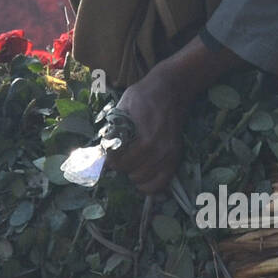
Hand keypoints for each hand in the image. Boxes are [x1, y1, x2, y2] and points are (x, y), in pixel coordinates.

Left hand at [109, 34, 244, 194]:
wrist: (171, 90)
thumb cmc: (143, 97)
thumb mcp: (122, 109)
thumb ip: (113, 131)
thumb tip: (101, 151)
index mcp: (144, 138)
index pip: (118, 161)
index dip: (109, 158)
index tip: (108, 153)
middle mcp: (158, 151)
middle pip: (130, 173)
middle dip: (122, 167)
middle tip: (119, 158)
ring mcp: (169, 156)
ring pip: (144, 181)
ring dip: (134, 175)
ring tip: (131, 165)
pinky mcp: (175, 158)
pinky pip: (161, 183)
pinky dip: (150, 186)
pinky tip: (142, 178)